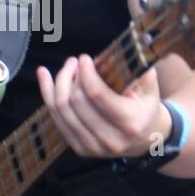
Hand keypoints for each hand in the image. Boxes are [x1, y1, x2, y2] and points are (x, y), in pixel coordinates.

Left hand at [35, 54, 167, 159]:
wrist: (148, 137)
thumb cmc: (146, 104)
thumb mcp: (149, 84)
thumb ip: (134, 65)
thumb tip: (120, 46)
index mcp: (129, 123)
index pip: (96, 94)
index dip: (85, 73)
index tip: (84, 58)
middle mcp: (110, 140)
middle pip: (76, 101)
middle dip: (70, 75)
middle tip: (74, 61)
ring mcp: (93, 148)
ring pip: (61, 110)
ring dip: (58, 83)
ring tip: (67, 67)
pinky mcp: (80, 148)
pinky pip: (56, 118)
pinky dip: (48, 95)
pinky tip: (45, 76)